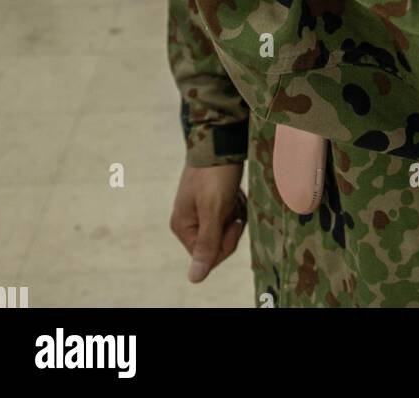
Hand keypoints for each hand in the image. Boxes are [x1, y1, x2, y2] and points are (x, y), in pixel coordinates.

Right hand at [170, 163, 245, 282]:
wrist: (221, 138)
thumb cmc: (216, 175)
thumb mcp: (213, 210)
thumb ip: (206, 244)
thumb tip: (194, 279)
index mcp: (182, 226)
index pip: (209, 255)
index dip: (226, 241)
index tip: (232, 219)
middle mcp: (188, 220)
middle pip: (218, 242)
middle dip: (231, 225)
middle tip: (231, 203)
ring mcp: (200, 209)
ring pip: (226, 228)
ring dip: (235, 213)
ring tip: (232, 193)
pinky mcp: (212, 199)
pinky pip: (229, 214)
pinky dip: (236, 204)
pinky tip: (235, 190)